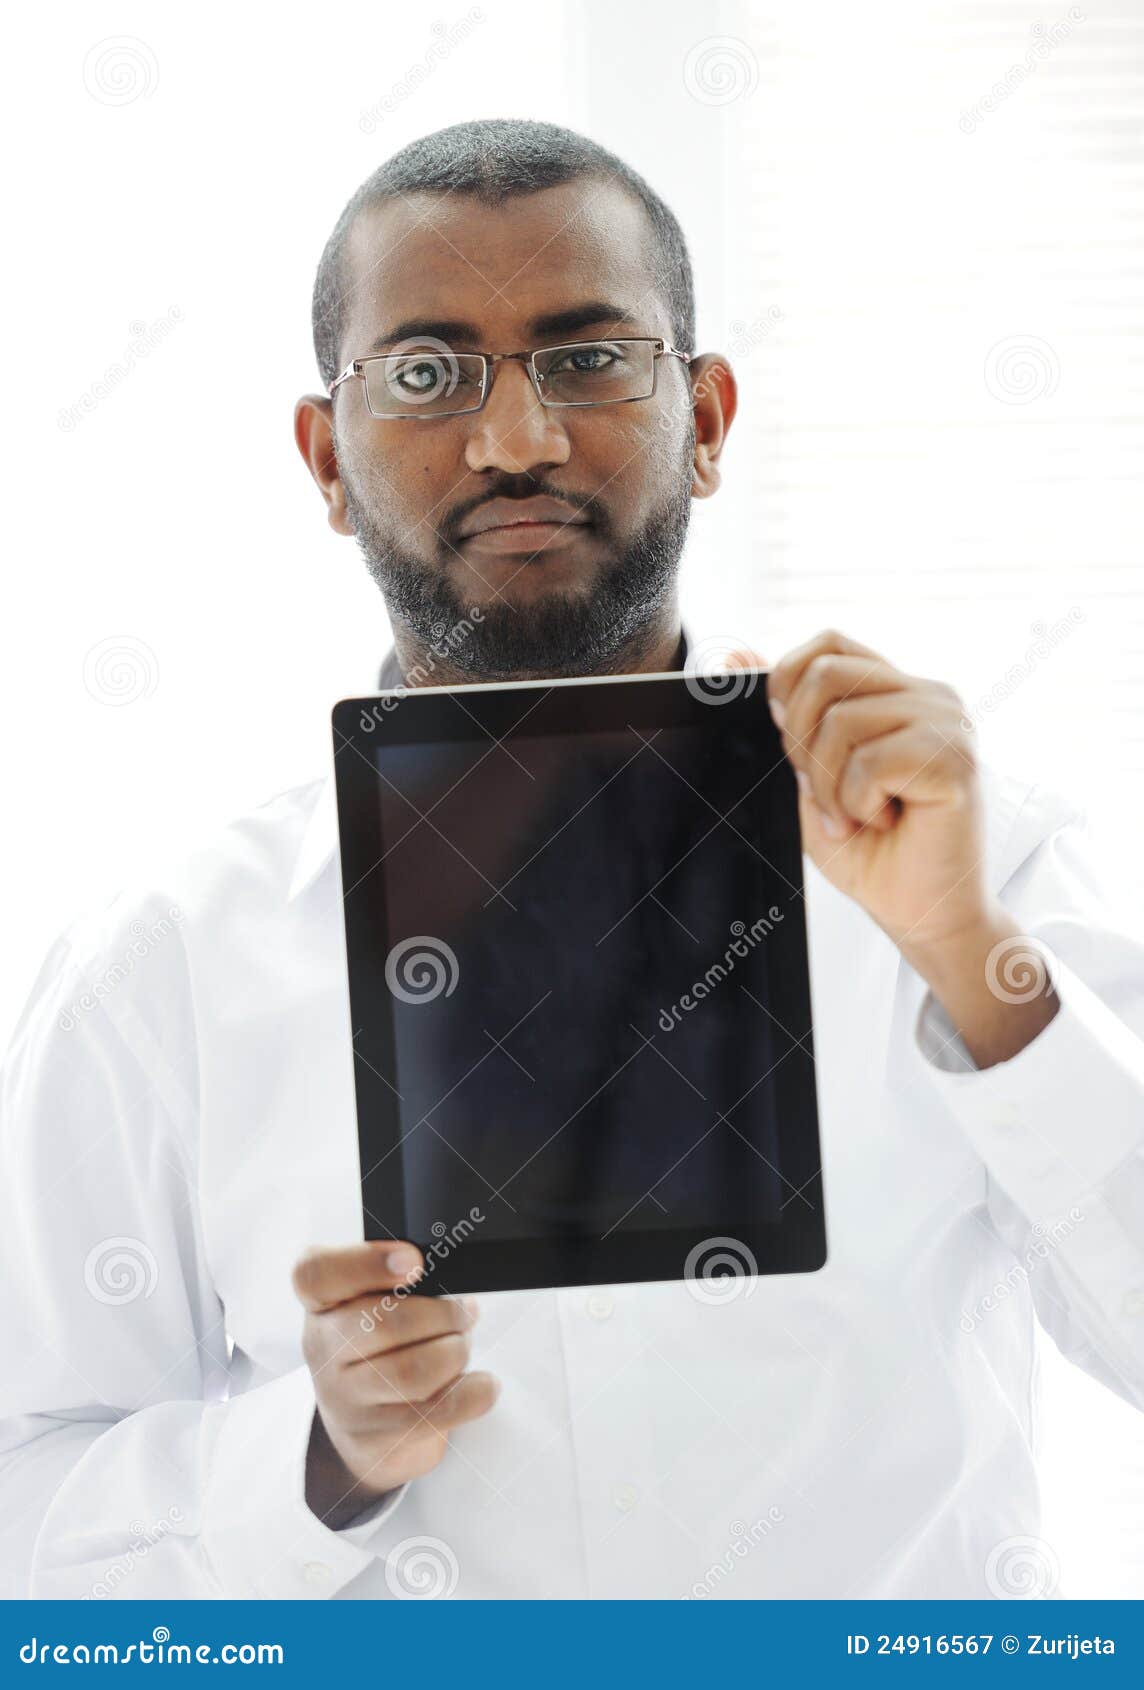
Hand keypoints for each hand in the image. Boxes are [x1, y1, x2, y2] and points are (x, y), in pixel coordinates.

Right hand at [293, 1241, 499, 1529]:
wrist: (364, 1424)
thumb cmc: (378, 1343)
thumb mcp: (372, 1300)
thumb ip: (401, 1281)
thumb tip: (455, 1286)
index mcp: (320, 1301)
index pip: (317, 1273)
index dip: (366, 1262)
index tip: (415, 1261)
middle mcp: (323, 1348)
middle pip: (385, 1323)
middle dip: (442, 1314)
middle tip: (462, 1313)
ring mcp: (345, 1399)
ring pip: (413, 1372)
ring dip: (455, 1352)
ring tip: (461, 1346)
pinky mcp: (377, 1439)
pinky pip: (437, 1413)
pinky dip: (473, 1393)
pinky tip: (482, 1383)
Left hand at [762, 628, 989, 953]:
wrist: (921, 914)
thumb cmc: (871, 852)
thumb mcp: (809, 776)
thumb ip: (784, 715)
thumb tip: (737, 654)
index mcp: (898, 692)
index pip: (829, 644)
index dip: (789, 684)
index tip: (791, 744)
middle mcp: (930, 697)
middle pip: (827, 674)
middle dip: (801, 743)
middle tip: (825, 796)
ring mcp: (950, 724)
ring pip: (843, 721)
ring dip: (830, 786)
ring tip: (856, 818)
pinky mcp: (956, 761)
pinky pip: (872, 763)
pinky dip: (858, 804)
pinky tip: (884, 822)